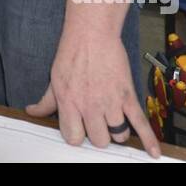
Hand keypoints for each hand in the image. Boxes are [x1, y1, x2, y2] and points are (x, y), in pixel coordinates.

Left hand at [26, 28, 159, 157]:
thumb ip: (46, 101)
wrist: (92, 33)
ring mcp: (110, 102)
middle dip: (99, 134)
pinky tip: (153, 151)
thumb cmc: (72, 53)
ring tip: (113, 119)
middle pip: (99, 141)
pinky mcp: (127, 96)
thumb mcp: (54, 78)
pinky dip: (149, 139)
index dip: (77, 136)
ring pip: (118, 136)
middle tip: (98, 122)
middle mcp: (90, 107)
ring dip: (117, 131)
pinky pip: (140, 123)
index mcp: (69, 103)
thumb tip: (33, 112)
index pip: (73, 138)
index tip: (79, 129)